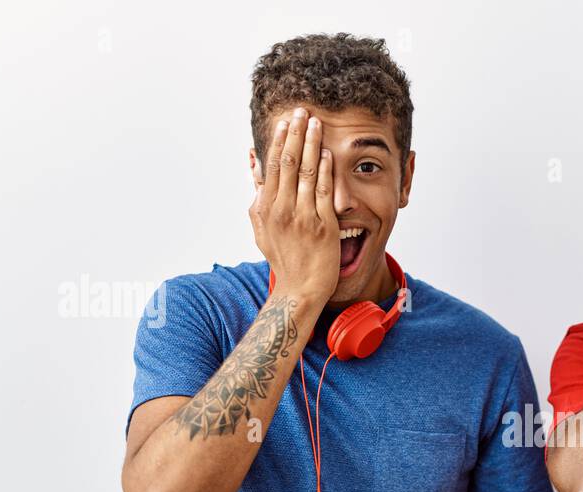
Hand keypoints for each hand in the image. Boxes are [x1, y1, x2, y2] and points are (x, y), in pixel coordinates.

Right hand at [249, 107, 340, 303]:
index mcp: (266, 208)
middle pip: (287, 162)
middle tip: (302, 111)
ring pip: (306, 172)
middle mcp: (282, 210)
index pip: (272, 166)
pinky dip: (325, 170)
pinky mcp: (323, 226)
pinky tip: (327, 152)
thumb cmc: (284, 259)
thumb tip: (254, 171)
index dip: (279, 141)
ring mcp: (303, 217)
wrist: (301, 289)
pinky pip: (323, 192)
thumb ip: (258, 200)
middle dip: (295, 134)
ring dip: (311, 143)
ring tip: (315, 122)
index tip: (286, 121)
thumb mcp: (261, 229)